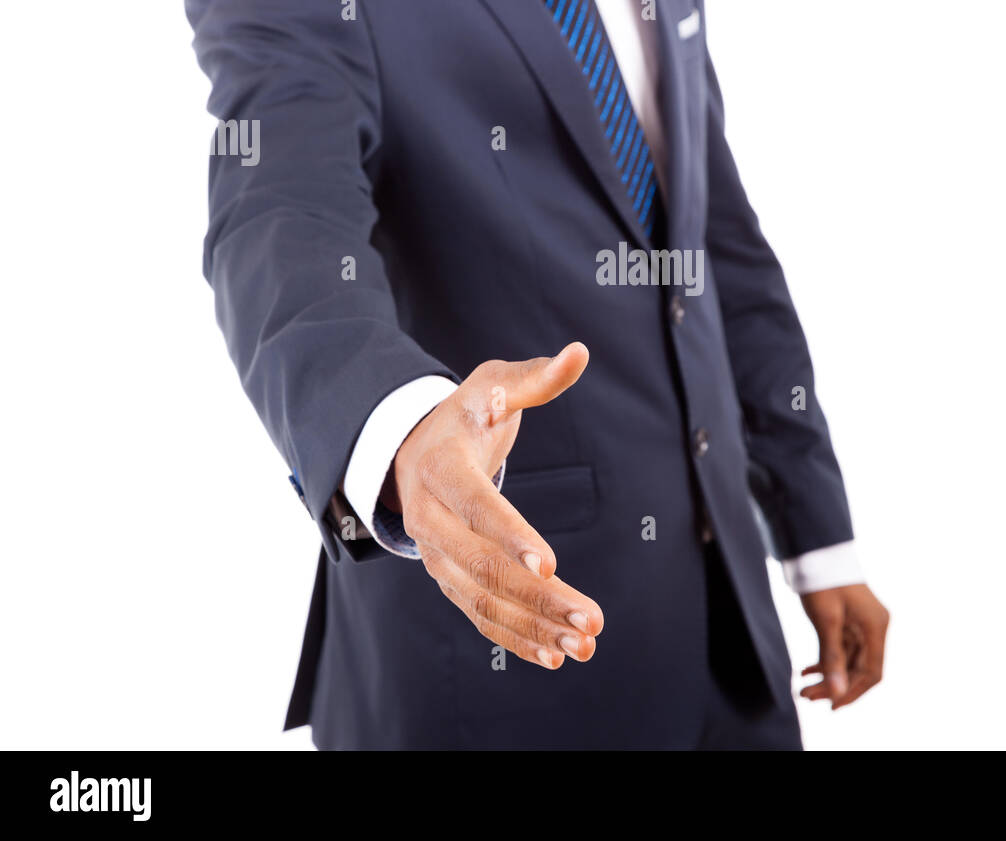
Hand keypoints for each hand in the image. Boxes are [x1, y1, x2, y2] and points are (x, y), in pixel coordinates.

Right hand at [389, 342, 603, 669]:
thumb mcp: (493, 384)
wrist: (411, 449)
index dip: (510, 534)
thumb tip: (580, 352)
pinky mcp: (448, 577)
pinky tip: (554, 656)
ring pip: (483, 600)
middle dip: (540, 598)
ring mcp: (435, 555)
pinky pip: (479, 616)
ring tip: (584, 645)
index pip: (476, 506)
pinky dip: (515, 638)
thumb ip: (536, 377)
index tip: (550, 564)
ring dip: (534, 627)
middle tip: (592, 620)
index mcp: (441, 468)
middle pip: (483, 566)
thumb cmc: (464, 412)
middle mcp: (430, 519)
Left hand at [798, 583, 888, 708]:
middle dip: (834, 685)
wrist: (814, 551)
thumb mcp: (826, 622)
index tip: (831, 706)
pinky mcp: (848, 621)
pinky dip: (825, 660)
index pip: (872, 672)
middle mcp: (873, 627)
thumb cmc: (823, 581)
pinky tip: (805, 671)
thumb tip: (836, 693)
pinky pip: (840, 649)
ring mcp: (861, 624)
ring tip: (802, 688)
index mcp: (876, 627)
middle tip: (806, 697)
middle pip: (859, 668)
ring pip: (847, 660)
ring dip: (827, 675)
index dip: (853, 692)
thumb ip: (832, 658)